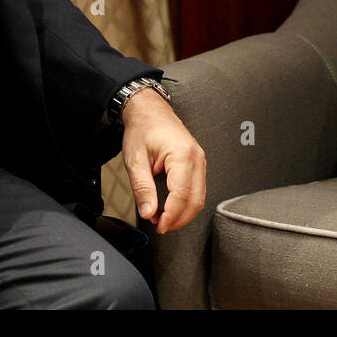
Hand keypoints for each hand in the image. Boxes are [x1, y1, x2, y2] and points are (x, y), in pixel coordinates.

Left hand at [120, 88, 206, 233]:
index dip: (171, 216)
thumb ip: (143, 188)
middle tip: (158, 225)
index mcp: (182, 155)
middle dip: (178, 219)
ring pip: (199, 197)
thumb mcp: (135, 160)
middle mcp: (197, 157)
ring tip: (162, 217)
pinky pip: (197, 189)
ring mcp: (200, 160)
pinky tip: (170, 207)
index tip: (158, 226)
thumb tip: (149, 212)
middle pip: (196, 200)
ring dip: (182, 213)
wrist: (148, 110)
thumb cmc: (142, 129)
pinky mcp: (197, 163)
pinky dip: (186, 203)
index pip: (182, 195)